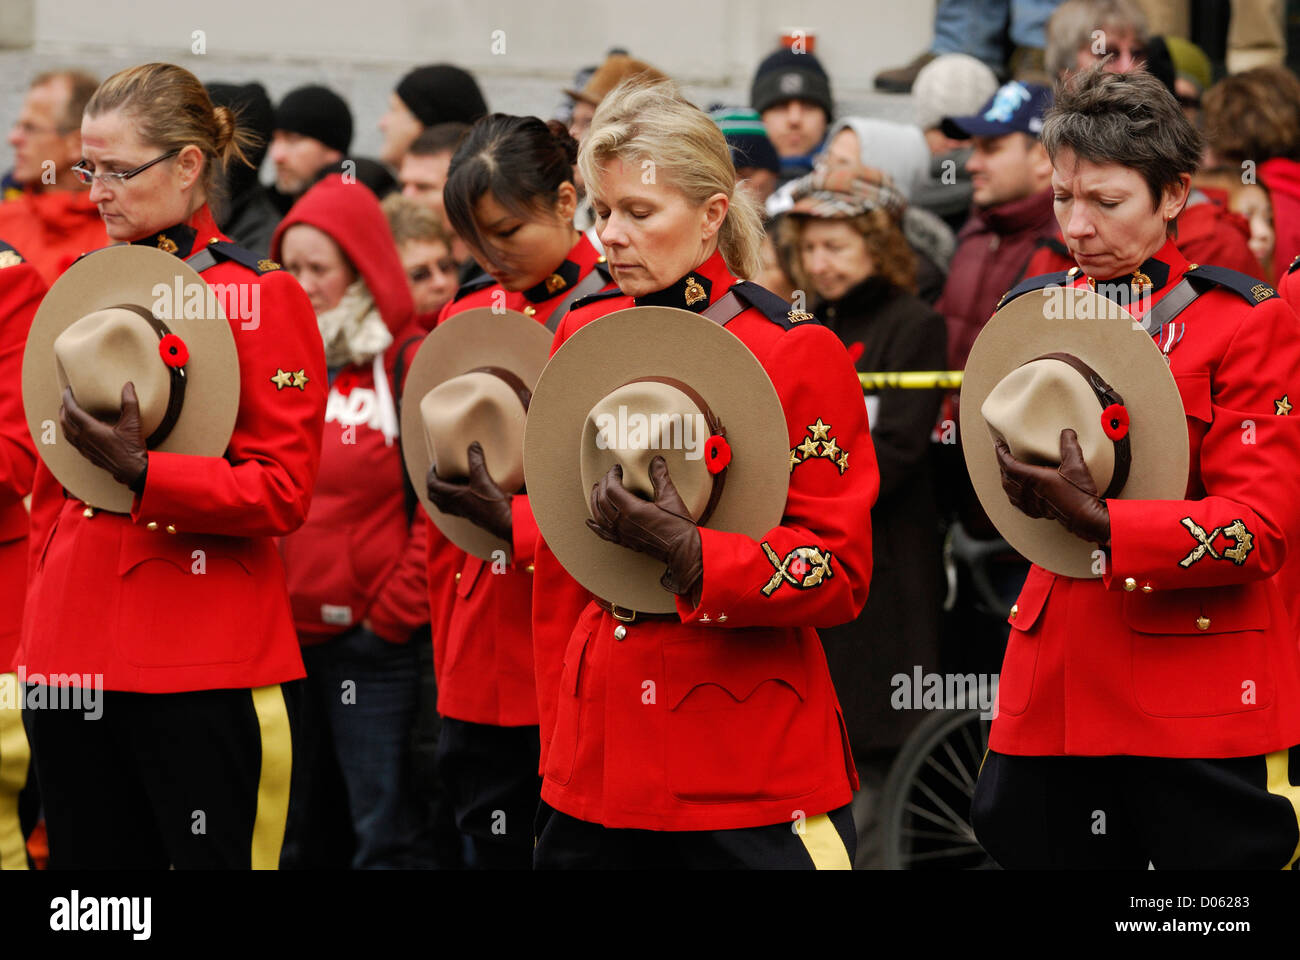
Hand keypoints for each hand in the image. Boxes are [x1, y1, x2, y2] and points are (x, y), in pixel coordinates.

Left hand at [59, 382, 147, 488]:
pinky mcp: (88, 455)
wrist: (132, 470)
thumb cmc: (131, 448)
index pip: (71, 410)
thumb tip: (128, 385)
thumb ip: (129, 402)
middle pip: (64, 421)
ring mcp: (84, 448)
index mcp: (90, 429)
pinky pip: (72, 441)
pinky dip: (69, 432)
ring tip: (67, 413)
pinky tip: (76, 431)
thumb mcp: (133, 423)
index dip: (67, 398)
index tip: (68, 390)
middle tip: (66, 399)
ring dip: (64, 421)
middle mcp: (83, 439)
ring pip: (66, 432)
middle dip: (63, 408)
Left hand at [425, 441, 511, 541]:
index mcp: (452, 496)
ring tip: (449, 481)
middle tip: (439, 472)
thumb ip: (476, 461)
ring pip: (442, 503)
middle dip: (433, 483)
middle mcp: (454, 506)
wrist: (505, 524)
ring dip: (441, 492)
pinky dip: (452, 498)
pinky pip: (453, 507)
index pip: (432, 485)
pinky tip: (464, 491)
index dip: (431, 473)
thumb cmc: (492, 504)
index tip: (436, 463)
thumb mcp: (483, 478)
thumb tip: (473, 445)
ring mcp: (462, 512)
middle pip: (433, 496)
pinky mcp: (470, 515)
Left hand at [587, 455, 702, 595]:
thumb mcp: (670, 497)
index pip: (611, 488)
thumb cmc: (678, 525)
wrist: (682, 550)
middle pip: (602, 500)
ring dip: (595, 501)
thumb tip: (657, 459)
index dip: (611, 476)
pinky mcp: (625, 542)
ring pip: (599, 515)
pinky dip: (595, 526)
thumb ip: (660, 477)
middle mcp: (622, 522)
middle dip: (603, 485)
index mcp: (632, 510)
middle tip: (608, 476)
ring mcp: (622, 533)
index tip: (617, 469)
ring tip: (596, 490)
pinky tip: (590, 521)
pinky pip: (604, 534)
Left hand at [994, 428, 1110, 545]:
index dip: (1001, 453)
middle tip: (1003, 454)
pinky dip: (1013, 494)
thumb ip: (1070, 445)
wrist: (1085, 517)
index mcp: (1032, 478)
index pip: (1008, 464)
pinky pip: (1017, 502)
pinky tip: (1017, 492)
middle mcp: (1027, 491)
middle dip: (1002, 464)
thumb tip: (1067, 431)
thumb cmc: (1079, 491)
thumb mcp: (1076, 464)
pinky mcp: (1037, 512)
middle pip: (1005, 476)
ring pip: (1009, 491)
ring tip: (1007, 471)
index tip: (998, 444)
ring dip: (1005, 479)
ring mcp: (1031, 503)